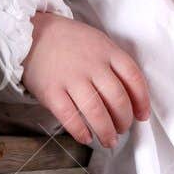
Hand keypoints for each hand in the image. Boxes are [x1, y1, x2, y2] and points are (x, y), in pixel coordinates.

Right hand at [21, 11, 150, 147]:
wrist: (32, 33)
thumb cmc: (69, 41)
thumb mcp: (98, 41)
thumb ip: (114, 63)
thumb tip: (131, 96)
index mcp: (107, 51)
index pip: (133, 78)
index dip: (142, 101)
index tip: (142, 116)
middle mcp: (92, 65)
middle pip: (117, 99)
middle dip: (124, 120)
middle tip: (122, 129)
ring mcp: (71, 78)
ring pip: (96, 112)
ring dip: (106, 131)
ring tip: (108, 140)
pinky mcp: (51, 91)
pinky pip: (69, 117)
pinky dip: (80, 131)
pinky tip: (86, 137)